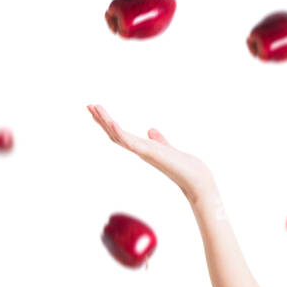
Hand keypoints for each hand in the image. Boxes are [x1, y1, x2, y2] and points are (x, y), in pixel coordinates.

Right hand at [86, 103, 214, 204]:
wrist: (197, 181)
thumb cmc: (185, 167)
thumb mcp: (168, 148)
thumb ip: (159, 140)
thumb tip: (151, 130)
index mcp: (143, 147)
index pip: (121, 134)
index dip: (108, 123)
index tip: (98, 109)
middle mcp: (140, 150)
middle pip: (115, 134)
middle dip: (102, 120)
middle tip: (89, 106)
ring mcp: (143, 152)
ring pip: (119, 136)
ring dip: (106, 122)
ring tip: (95, 108)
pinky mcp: (149, 154)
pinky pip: (130, 142)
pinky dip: (120, 132)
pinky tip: (112, 122)